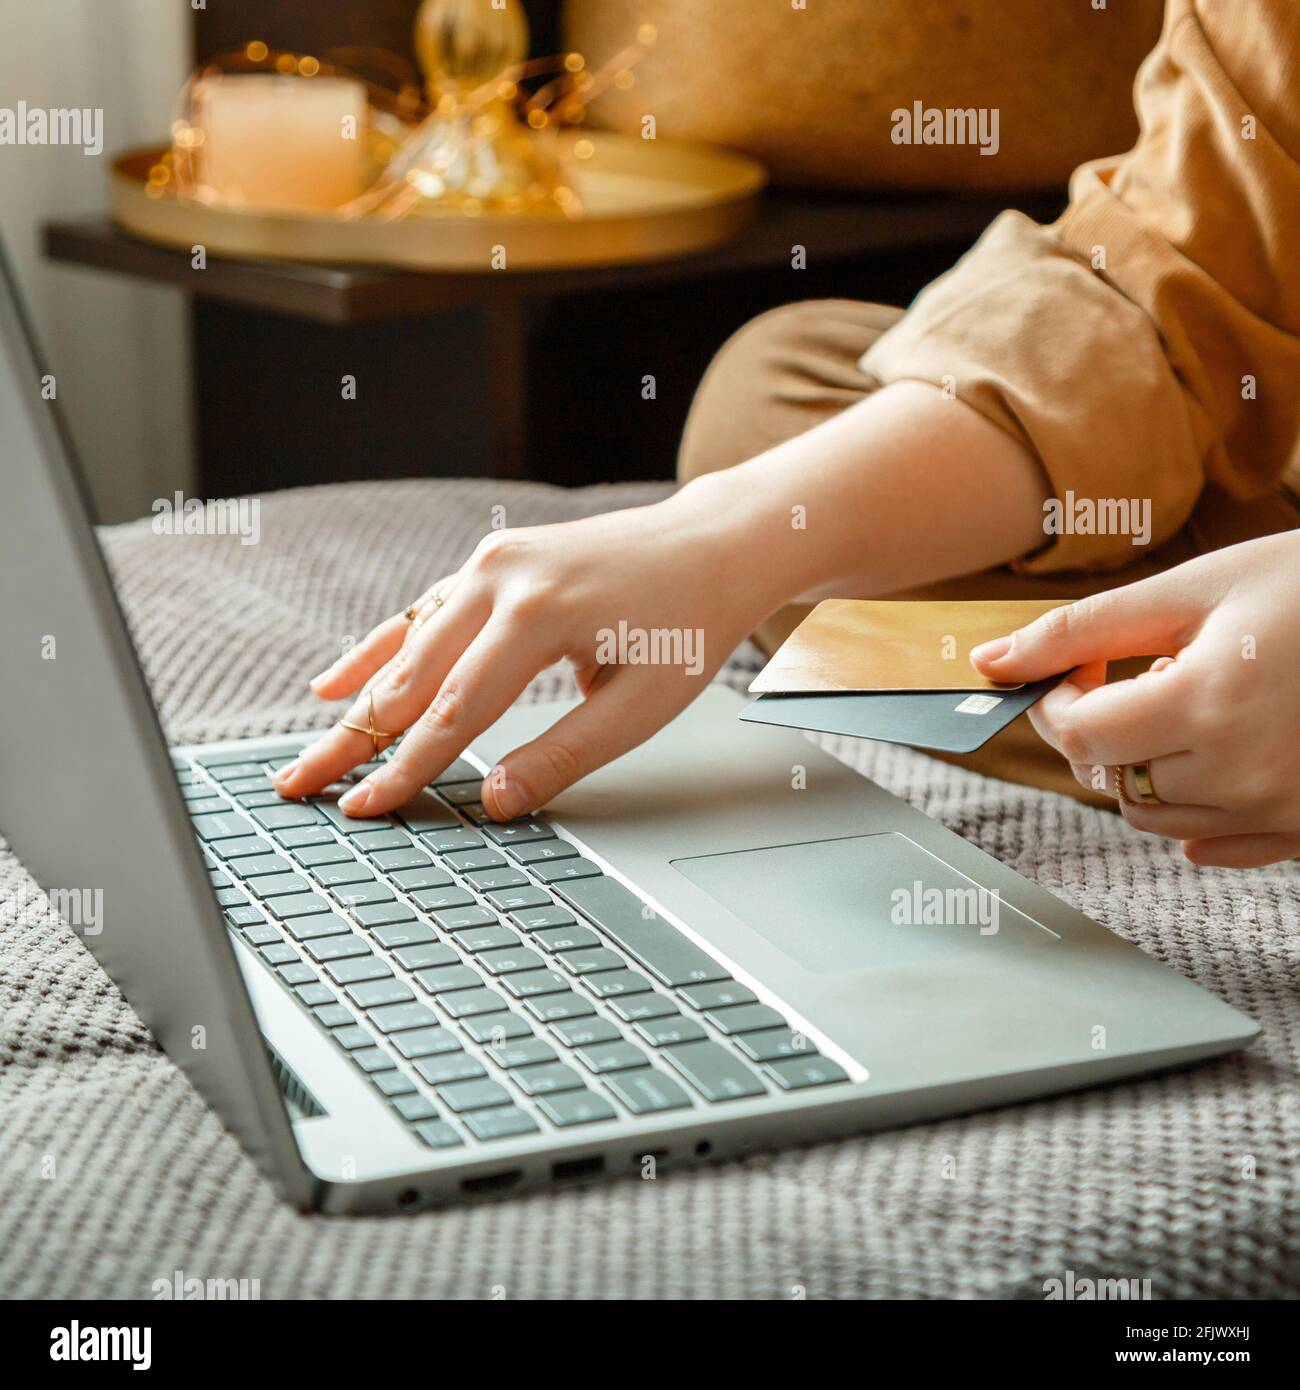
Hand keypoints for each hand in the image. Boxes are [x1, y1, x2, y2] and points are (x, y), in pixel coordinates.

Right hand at [272, 490, 782, 820]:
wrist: (713, 545)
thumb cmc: (688, 625)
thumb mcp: (642, 706)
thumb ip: (564, 755)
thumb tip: (493, 800)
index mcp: (539, 616)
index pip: (455, 714)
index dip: (405, 770)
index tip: (364, 811)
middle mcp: (502, 578)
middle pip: (411, 677)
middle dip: (352, 741)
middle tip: (298, 787)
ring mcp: (492, 562)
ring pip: (407, 643)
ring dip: (356, 700)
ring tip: (308, 747)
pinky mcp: (493, 561)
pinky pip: (424, 612)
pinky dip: (380, 649)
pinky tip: (335, 681)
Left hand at [971, 532, 1299, 867]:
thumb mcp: (1195, 587)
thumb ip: (1083, 628)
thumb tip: (992, 661)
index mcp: (1209, 703)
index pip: (1080, 734)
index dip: (1055, 702)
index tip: (1070, 670)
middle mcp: (1243, 772)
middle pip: (1111, 778)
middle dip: (1096, 729)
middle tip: (1128, 673)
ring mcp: (1280, 810)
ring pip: (1153, 815)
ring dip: (1140, 765)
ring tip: (1187, 699)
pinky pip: (1213, 842)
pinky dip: (1191, 805)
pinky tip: (1212, 752)